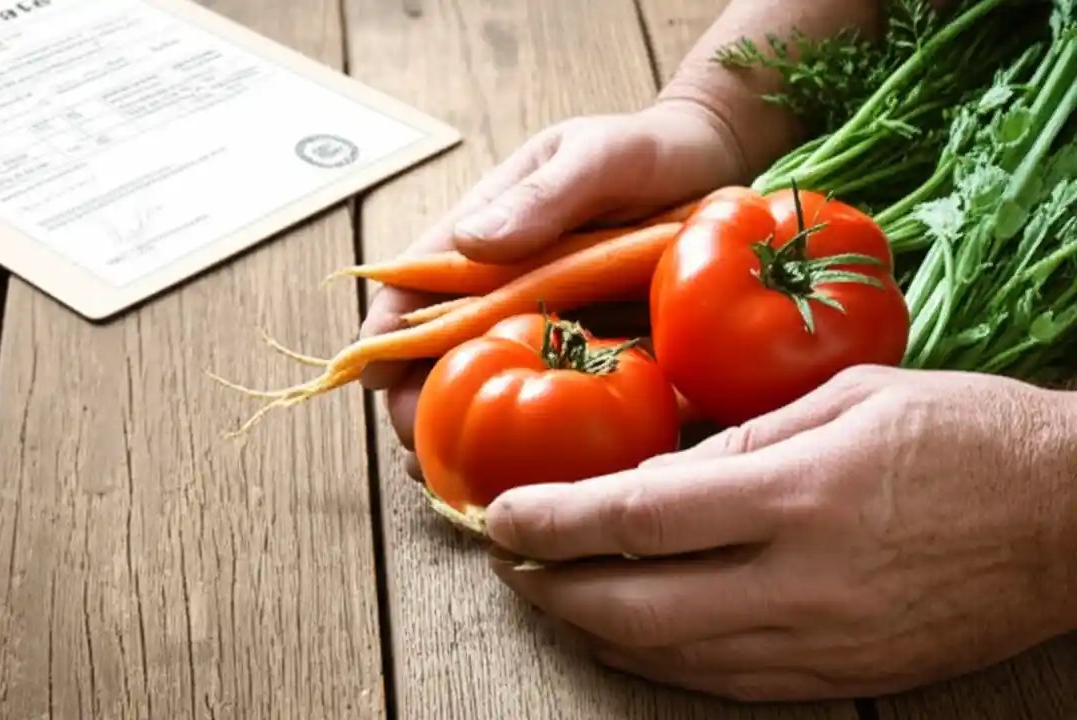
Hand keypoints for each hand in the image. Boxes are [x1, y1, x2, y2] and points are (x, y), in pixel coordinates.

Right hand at [360, 101, 747, 478]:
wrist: (718, 169)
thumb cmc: (649, 151)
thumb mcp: (597, 158)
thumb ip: (543, 195)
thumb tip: (470, 244)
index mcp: (486, 235)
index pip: (413, 285)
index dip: (385, 331)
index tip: (374, 375)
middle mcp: (503, 287)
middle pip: (437, 352)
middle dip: (414, 402)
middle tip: (415, 450)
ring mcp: (541, 324)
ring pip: (483, 387)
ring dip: (458, 435)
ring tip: (450, 482)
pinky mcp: (587, 354)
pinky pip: (550, 399)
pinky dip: (530, 441)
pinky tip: (522, 480)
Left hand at [483, 365, 1076, 701]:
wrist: (1070, 520)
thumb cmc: (963, 434)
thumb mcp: (844, 400)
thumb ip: (737, 444)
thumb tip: (648, 479)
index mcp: (796, 494)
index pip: (636, 518)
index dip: (552, 520)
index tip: (500, 514)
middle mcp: (798, 581)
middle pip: (634, 607)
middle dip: (552, 589)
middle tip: (508, 562)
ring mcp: (819, 642)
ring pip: (670, 658)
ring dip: (593, 633)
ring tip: (551, 598)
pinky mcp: (842, 676)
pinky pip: (726, 684)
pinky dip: (658, 665)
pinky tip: (625, 643)